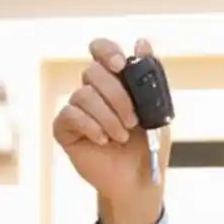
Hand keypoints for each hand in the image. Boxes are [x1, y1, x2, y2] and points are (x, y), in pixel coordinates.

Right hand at [53, 37, 168, 223]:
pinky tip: (104, 141)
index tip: (120, 65)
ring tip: (122, 137)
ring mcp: (77, 109)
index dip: (107, 51)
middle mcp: (93, 91)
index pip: (101, 50)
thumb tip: (141, 42)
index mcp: (116, 81)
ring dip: (109, 117)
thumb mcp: (158, 111)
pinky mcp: (65, 129)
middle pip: (92, 71)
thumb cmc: (150, 146)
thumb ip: (150, 79)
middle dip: (118, 96)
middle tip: (133, 120)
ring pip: (83, 95)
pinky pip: (70, 115)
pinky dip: (92, 127)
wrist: (139, 181)